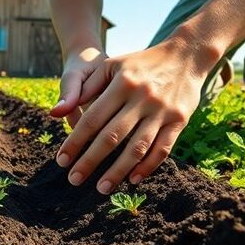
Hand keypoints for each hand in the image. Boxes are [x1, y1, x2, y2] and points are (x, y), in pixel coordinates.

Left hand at [54, 38, 212, 193]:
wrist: (186, 55)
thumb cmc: (140, 63)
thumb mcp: (111, 65)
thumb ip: (86, 88)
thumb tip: (58, 112)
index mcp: (122, 84)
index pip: (92, 119)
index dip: (76, 141)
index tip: (62, 160)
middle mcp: (142, 98)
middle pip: (112, 137)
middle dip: (90, 161)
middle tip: (74, 180)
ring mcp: (162, 111)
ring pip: (137, 147)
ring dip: (118, 171)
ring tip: (102, 188)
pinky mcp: (179, 121)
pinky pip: (163, 149)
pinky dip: (148, 166)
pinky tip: (132, 179)